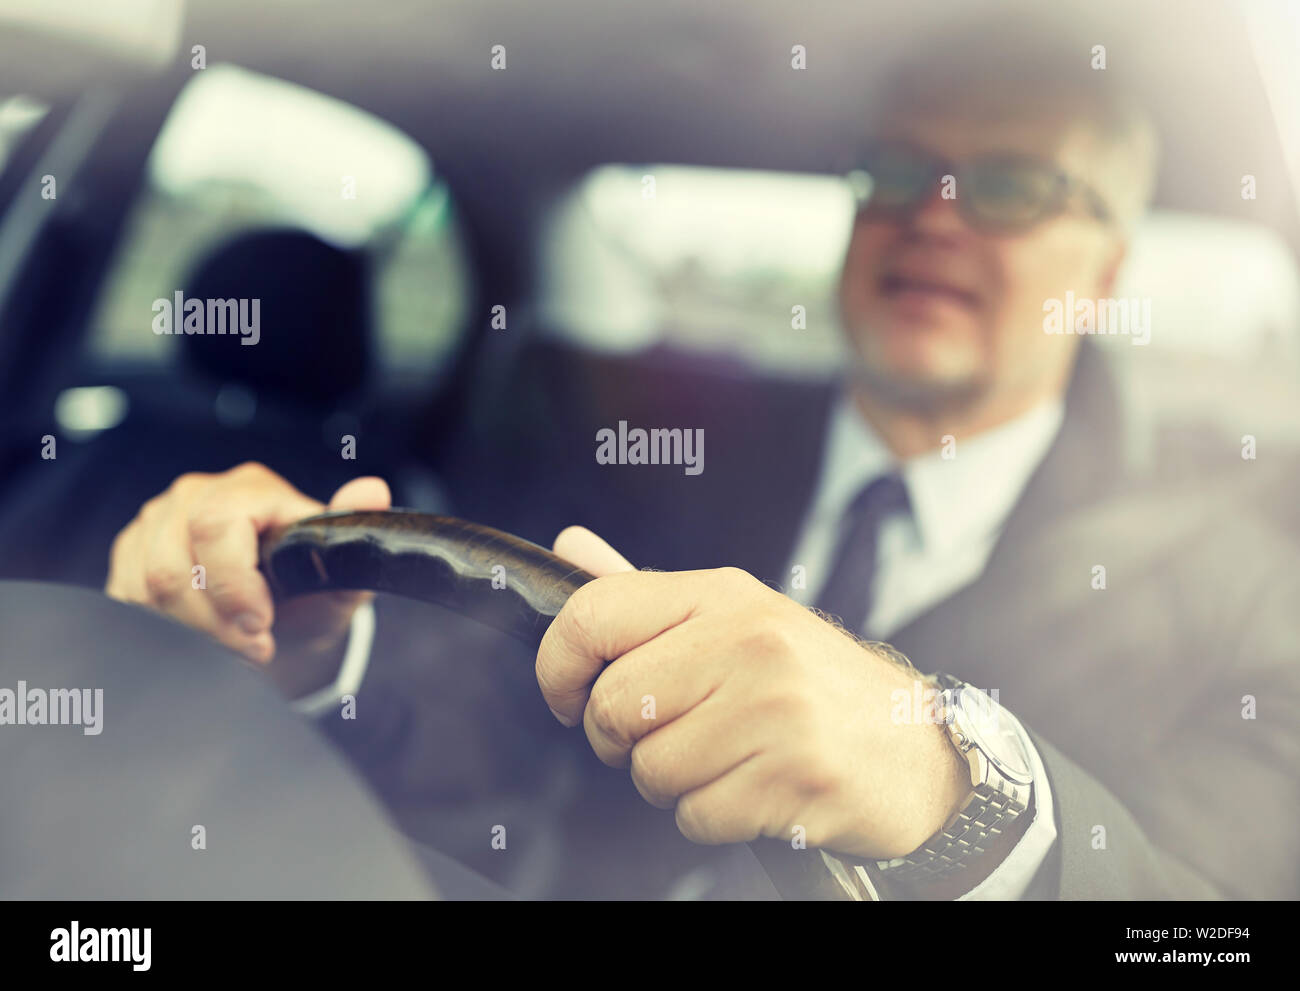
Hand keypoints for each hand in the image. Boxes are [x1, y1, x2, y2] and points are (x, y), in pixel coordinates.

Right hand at [105, 462, 390, 697]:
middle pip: (172, 567)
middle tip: (253, 650)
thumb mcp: (342, 572)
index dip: (232, 584)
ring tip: (232, 646)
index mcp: (251, 489)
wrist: (282, 616)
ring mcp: (156, 523)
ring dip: (191, 633)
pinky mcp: (129, 554)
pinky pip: (125, 601)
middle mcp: (196, 495)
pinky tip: (200, 638)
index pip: (217, 525)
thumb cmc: (310, 590)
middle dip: (213, 624)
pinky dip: (162, 632)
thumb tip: (374, 491)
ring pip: (145, 589)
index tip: (260, 627)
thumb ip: (354, 537)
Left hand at [537, 527, 970, 860]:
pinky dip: (713, 816)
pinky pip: (696, 816)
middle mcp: (749, 641)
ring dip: (672, 783)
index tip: (570, 697)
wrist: (917, 749)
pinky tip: (754, 790)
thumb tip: (569, 546)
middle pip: (614, 706)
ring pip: (651, 770)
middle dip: (621, 741)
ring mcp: (777, 709)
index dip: (557, 667)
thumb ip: (645, 594)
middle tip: (667, 736)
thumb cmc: (812, 685)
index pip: (593, 614)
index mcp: (723, 594)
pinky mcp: (796, 777)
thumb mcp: (734, 618)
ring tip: (725, 760)